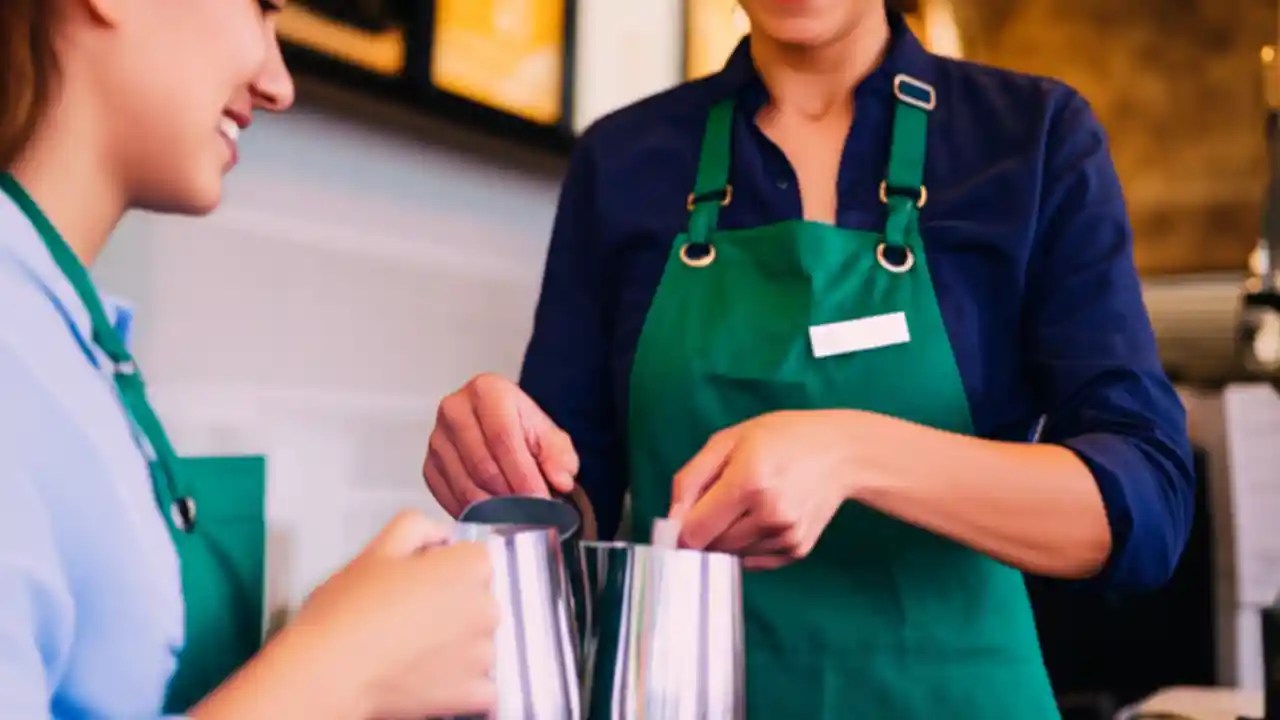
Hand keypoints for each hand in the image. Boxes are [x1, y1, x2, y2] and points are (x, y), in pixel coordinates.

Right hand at [272, 512, 497, 718]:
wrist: (328, 671)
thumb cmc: (348, 610)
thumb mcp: (378, 549)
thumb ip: (418, 527)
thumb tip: (441, 536)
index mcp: (469, 568)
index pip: (477, 561)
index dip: (447, 570)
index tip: (423, 584)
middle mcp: (486, 608)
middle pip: (480, 602)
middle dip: (454, 607)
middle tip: (412, 617)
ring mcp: (483, 654)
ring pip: (480, 644)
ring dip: (457, 647)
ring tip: (413, 650)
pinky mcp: (474, 694)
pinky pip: (482, 686)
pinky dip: (461, 685)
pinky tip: (428, 678)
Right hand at [424, 373, 578, 516]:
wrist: (497, 427)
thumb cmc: (522, 429)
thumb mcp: (549, 435)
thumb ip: (559, 455)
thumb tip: (560, 480)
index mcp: (487, 391)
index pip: (503, 437)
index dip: (523, 473)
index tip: (540, 499)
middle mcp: (455, 409)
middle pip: (483, 464)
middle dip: (511, 496)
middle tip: (531, 514)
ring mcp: (438, 438)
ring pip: (465, 485)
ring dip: (494, 509)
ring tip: (516, 517)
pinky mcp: (429, 464)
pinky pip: (449, 496)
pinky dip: (473, 512)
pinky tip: (493, 515)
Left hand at [670, 410, 871, 570]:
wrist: (842, 453)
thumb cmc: (782, 438)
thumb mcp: (729, 440)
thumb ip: (692, 478)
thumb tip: (672, 518)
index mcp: (748, 482)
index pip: (694, 533)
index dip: (680, 529)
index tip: (684, 517)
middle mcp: (768, 515)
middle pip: (711, 546)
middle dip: (706, 529)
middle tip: (723, 499)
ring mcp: (785, 537)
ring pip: (732, 555)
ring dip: (728, 537)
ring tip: (748, 504)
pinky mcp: (797, 551)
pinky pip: (754, 560)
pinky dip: (749, 545)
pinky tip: (763, 517)